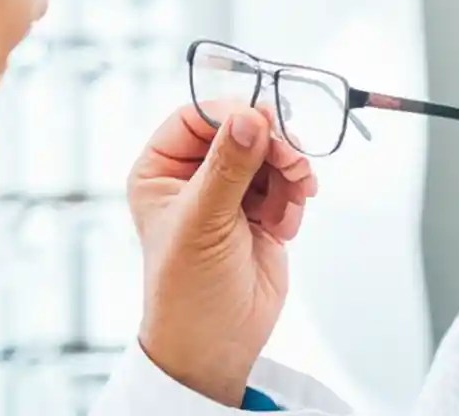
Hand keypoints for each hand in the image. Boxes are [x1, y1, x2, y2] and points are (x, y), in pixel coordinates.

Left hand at [128, 100, 316, 405]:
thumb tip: (250, 116)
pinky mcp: (260, 211)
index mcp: (160, 170)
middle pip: (241, 130)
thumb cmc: (189, 289)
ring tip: (299, 195)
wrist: (217, 344)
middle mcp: (192, 176)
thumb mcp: (204, 222)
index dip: (231, 113)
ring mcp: (229, 192)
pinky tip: (285, 227)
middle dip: (272, 144)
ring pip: (269, 154)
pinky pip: (286, 182)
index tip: (264, 119)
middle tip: (294, 160)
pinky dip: (294, 197)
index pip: (196, 117)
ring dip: (289, 171)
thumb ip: (229, 166)